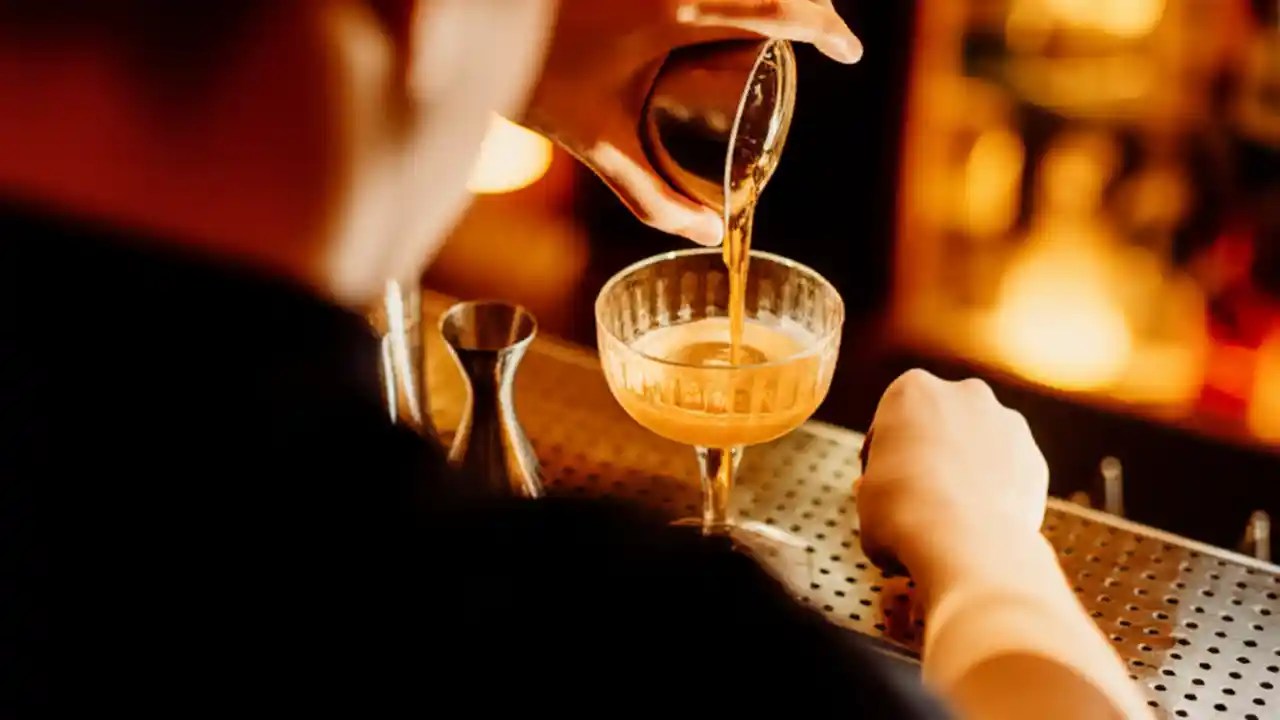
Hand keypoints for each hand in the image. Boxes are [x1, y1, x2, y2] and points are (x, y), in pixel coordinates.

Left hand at [523, 0, 861, 245]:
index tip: (848, 53)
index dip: (828, 28)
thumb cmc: (527, 73)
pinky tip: (726, 18)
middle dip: (804, 6)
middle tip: (813, 44)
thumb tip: (709, 236)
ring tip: (774, 29)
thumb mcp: (595, 142)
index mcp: (674, 11)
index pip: (780, 9)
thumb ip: (650, 197)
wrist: (470, 14)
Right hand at [856, 370, 1048, 578]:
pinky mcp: (1035, 459)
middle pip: (940, 424)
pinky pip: (1008, 475)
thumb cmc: (899, 514)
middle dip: (931, 452)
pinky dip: (996, 493)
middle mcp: (965, 393)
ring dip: (967, 470)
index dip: (882, 456)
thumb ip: (877, 480)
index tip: (880, 486)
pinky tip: (979, 524)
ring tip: (950, 516)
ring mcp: (1007, 423)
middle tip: (915, 497)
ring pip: (978, 446)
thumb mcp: (866, 494)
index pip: (891, 422)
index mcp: (912, 389)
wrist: (963, 541)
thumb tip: (881, 489)